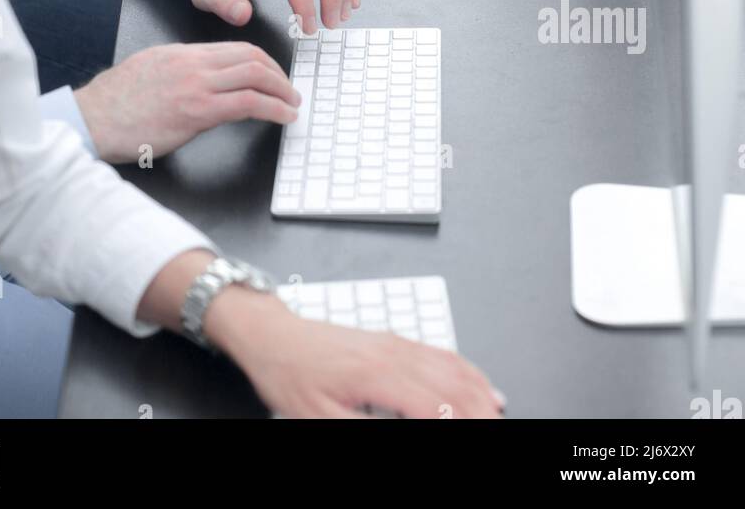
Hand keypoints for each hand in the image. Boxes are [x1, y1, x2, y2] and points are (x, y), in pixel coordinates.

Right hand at [73, 41, 299, 163]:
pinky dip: (273, 109)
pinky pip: (247, 104)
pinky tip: (283, 117)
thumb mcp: (149, 73)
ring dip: (282, 91)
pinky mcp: (196, 112)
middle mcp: (192, 63)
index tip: (274, 76)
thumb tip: (204, 82)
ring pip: (255, 76)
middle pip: (252, 57)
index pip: (235, 48)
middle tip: (290, 91)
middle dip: (278, 74)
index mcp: (182, 53)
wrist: (91, 120)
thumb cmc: (113, 105)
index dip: (263, 61)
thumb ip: (179, 72)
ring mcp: (195, 85)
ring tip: (292, 105)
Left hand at [206, 290, 503, 418]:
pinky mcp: (393, 340)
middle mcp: (392, 352)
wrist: (272, 335)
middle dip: (480, 413)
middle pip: (453, 386)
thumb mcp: (318, 418)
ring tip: (498, 415)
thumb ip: (364, 432)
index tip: (482, 435)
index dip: (460, 425)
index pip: (435, 407)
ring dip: (481, 394)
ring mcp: (395, 342)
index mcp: (375, 373)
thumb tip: (402, 431)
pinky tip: (481, 387)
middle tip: (497, 429)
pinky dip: (468, 372)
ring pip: (453, 367)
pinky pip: (441, 353)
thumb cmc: (290, 376)